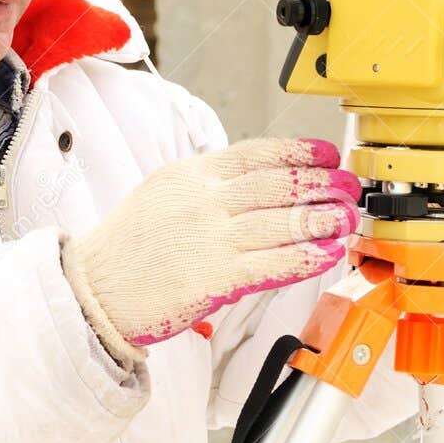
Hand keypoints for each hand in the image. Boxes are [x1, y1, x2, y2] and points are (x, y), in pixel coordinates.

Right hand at [60, 136, 359, 365]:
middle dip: (322, 185)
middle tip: (349, 188)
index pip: (257, 154)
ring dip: (322, 220)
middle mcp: (205, 201)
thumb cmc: (126, 247)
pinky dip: (305, 258)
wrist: (94, 289)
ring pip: (281, 223)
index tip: (327, 156)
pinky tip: (326, 254)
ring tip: (347, 219)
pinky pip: (272, 265)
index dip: (300, 153)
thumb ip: (205, 184)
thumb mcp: (162, 192)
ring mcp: (211, 240)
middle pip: (278, 185)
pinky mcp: (215, 279)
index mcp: (192, 175)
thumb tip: (249, 180)